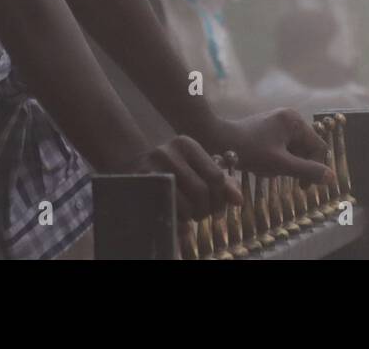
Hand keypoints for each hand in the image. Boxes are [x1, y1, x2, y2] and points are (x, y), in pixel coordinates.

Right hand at [125, 135, 242, 220]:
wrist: (130, 164)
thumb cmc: (170, 167)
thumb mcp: (194, 165)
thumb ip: (219, 180)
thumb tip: (238, 200)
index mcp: (186, 144)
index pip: (216, 176)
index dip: (221, 198)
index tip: (219, 208)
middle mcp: (168, 152)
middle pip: (201, 191)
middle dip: (207, 210)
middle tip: (204, 215)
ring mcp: (151, 169)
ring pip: (184, 205)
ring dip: (192, 217)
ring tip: (191, 216)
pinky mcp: (140, 187)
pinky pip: (167, 212)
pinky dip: (178, 223)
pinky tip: (181, 224)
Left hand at [203, 109, 333, 186]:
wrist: (218, 140)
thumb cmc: (250, 150)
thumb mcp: (280, 164)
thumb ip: (307, 170)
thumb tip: (331, 177)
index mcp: (295, 121)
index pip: (318, 147)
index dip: (315, 168)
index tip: (303, 187)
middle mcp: (289, 117)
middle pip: (306, 148)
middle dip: (298, 165)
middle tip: (285, 180)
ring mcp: (278, 121)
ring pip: (293, 149)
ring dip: (286, 164)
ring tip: (270, 170)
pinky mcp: (268, 128)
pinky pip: (282, 147)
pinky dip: (277, 159)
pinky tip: (263, 165)